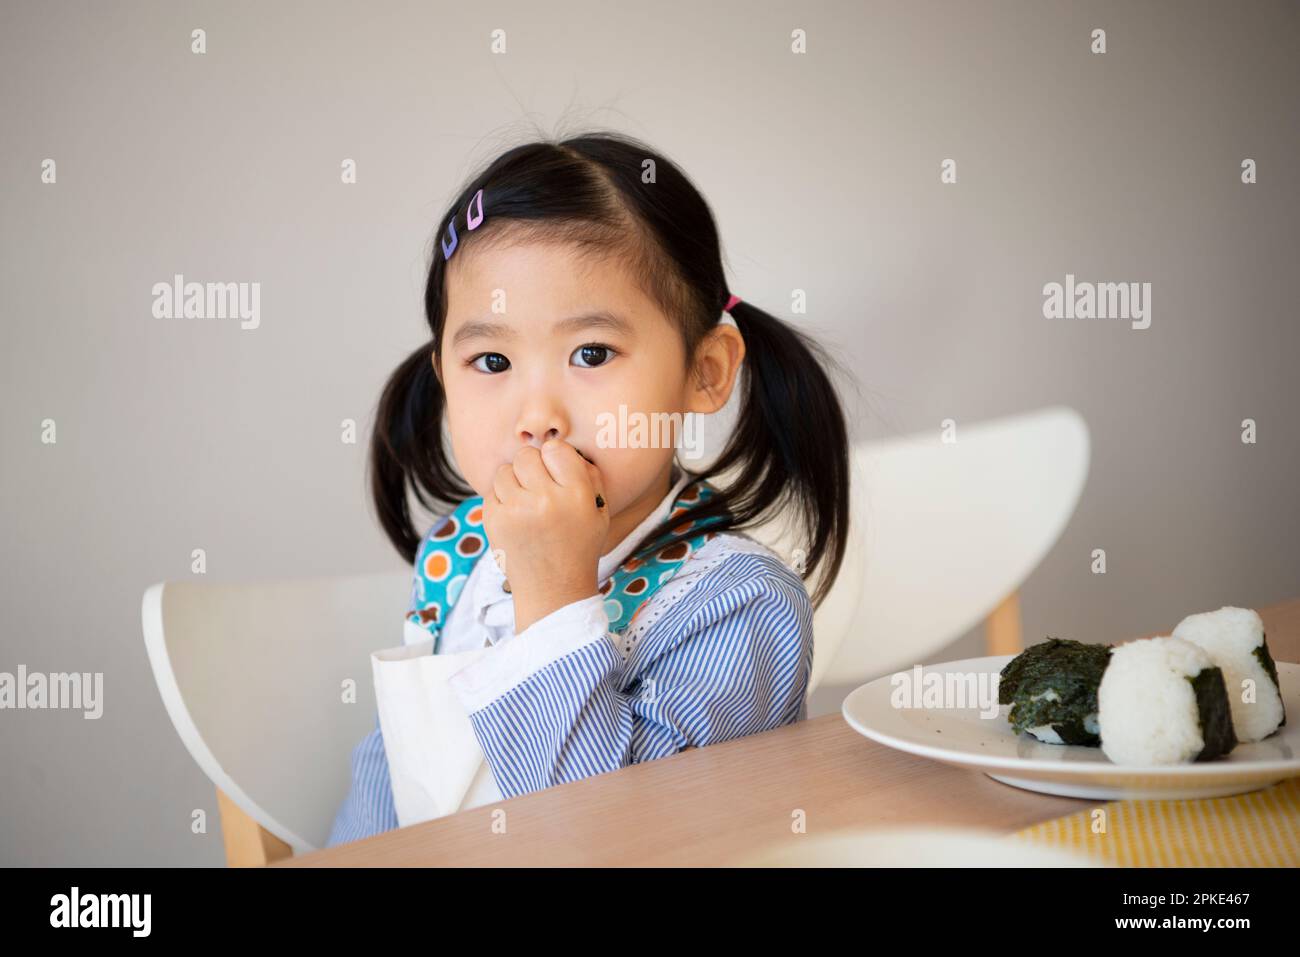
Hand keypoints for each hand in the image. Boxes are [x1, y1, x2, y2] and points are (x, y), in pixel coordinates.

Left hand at [482, 438, 609, 633]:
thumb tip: (562, 448)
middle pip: (526, 456)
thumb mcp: (599, 512)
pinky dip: (500, 500)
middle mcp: (547, 499)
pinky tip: (514, 517)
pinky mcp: (495, 521)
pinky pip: (491, 491)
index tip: (555, 473)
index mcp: (577, 494)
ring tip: (525, 504)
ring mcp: (517, 511)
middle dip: (531, 468)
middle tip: (538, 488)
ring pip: (505, 471)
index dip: (554, 458)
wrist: (554, 591)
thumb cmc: (579, 547)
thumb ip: (588, 475)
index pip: (556, 449)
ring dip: (513, 482)